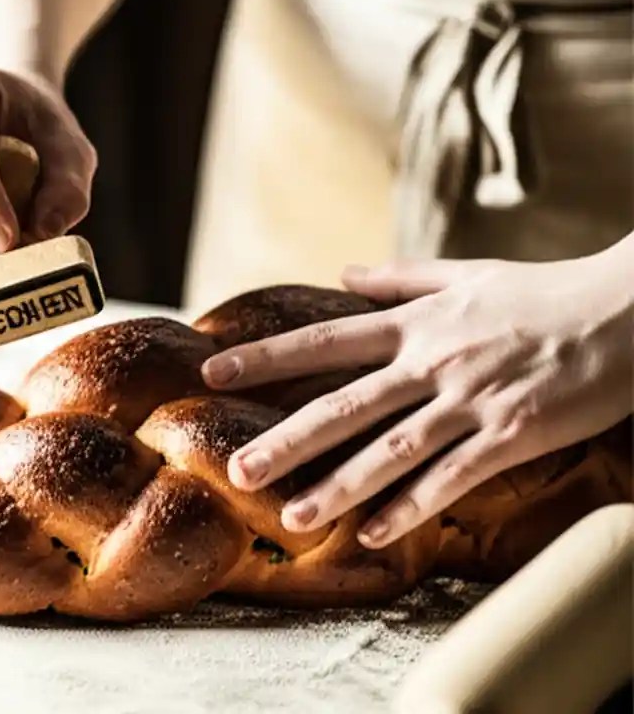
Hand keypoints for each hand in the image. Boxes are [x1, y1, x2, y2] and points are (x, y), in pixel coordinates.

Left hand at [200, 240, 633, 548]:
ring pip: (390, 450)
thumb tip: (344, 273)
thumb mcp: (466, 274)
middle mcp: (431, 362)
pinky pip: (451, 478)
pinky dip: (412, 507)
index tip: (214, 373)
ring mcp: (469, 400)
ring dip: (338, 486)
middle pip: (344, 404)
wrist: (626, 311)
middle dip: (286, 439)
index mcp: (415, 323)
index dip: (266, 357)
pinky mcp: (510, 434)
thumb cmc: (544, 294)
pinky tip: (374, 534)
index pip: (323, 341)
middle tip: (236, 471)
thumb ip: (400, 278)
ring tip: (293, 518)